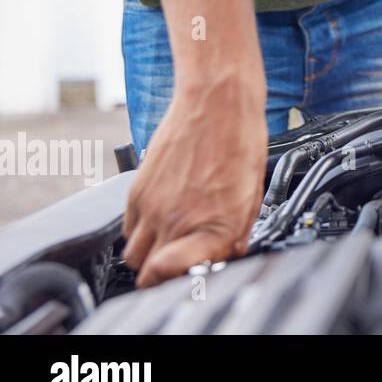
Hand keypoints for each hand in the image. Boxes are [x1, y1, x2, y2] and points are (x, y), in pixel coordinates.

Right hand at [122, 70, 267, 287]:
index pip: (170, 276)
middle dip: (162, 271)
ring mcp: (151, 205)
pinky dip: (140, 228)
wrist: (218, 102)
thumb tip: (225, 252)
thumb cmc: (241, 140)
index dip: (178, 280)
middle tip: (181, 258)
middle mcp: (175, 220)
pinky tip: (163, 213)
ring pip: (133, 252)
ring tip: (171, 235)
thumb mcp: (253, 194)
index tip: (188, 274)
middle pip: (147, 272)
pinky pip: (127, 226)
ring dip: (149, 251)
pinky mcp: (136, 189)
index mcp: (211, 225)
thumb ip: (235, 231)